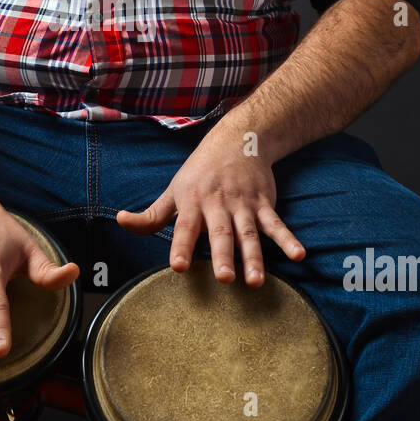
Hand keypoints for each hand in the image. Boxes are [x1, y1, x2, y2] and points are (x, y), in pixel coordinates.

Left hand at [115, 126, 304, 285]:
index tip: (179, 266)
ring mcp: (243, 205)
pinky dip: (288, 239)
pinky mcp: (264, 204)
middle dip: (222, 256)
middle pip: (221, 233)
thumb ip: (150, 215)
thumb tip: (120, 221)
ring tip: (255, 281)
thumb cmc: (199, 172)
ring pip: (249, 234)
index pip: (184, 227)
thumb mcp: (173, 191)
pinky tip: (299, 255)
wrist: (237, 139)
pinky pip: (276, 224)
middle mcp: (218, 205)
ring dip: (254, 257)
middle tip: (224, 279)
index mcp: (192, 203)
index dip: (181, 246)